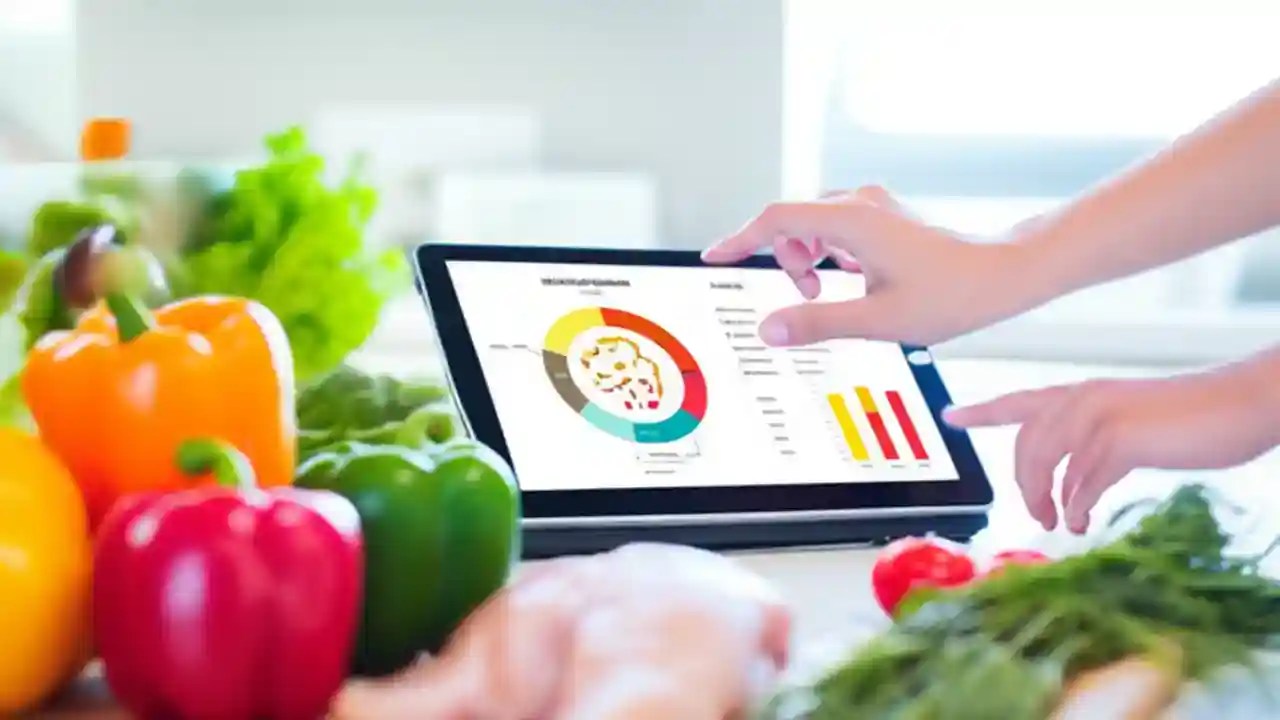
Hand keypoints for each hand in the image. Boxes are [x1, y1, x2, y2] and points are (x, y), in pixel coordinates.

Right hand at [701, 187, 1039, 346]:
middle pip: (792, 223)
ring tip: (836, 291)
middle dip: (788, 261)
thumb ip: (817, 323)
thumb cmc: (952, 294)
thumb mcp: (877, 320)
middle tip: (811, 296)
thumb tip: (769, 329)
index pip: (776, 220)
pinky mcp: (883, 219)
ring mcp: (873, 209)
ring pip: (813, 227)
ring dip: (810, 260)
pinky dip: (831, 256)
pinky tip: (857, 281)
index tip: (715, 256)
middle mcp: (860, 205)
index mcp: (852, 222)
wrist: (1003, 275)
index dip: (739, 239)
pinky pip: (836, 230)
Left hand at [944, 359, 1279, 533]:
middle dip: (1023, 484)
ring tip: (1058, 521)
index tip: (948, 417)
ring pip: (1047, 463)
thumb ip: (1091, 447)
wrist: (1241, 405)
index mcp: (1081, 393)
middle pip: (1025, 445)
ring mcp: (1101, 416)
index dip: (981, 411)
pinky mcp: (1122, 439)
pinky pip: (1082, 481)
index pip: (1018, 402)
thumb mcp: (1129, 429)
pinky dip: (1077, 505)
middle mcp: (1083, 398)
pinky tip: (1081, 520)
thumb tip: (1067, 489)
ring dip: (1046, 498)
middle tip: (1038, 516)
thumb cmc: (1191, 421)